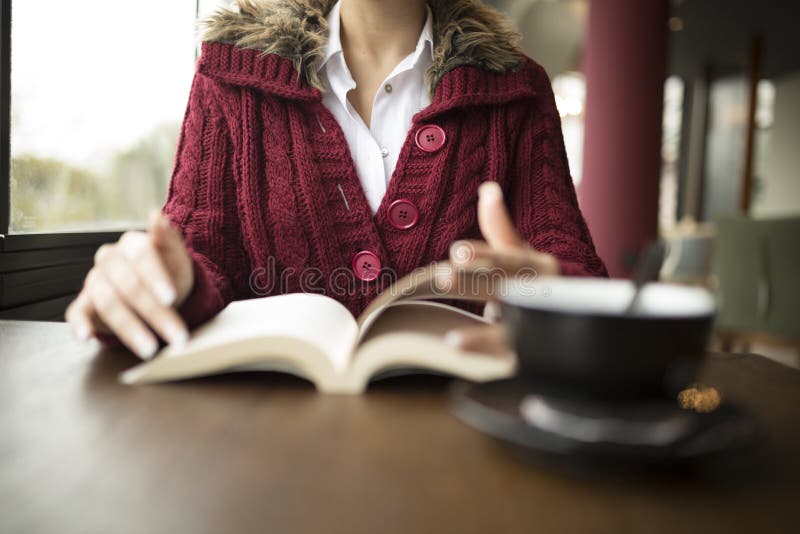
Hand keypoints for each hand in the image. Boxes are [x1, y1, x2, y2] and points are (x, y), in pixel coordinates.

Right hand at [66, 212, 194, 358]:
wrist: (163, 292)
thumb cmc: (172, 273)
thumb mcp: (178, 257)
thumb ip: (168, 239)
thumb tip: (156, 215)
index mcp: (133, 244)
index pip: (142, 257)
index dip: (156, 278)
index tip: (171, 298)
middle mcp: (109, 259)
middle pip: (128, 285)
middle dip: (154, 313)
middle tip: (175, 336)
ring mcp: (95, 281)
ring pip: (108, 303)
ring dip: (129, 328)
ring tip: (150, 349)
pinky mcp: (85, 303)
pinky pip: (76, 313)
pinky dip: (78, 325)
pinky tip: (84, 337)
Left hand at [443, 181, 559, 352]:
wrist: (582, 320)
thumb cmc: (537, 281)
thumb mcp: (522, 254)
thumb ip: (500, 227)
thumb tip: (487, 188)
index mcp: (539, 268)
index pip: (508, 259)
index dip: (484, 255)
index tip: (457, 250)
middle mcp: (543, 297)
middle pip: (506, 290)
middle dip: (475, 284)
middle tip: (442, 278)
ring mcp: (542, 328)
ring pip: (514, 331)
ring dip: (484, 336)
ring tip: (453, 339)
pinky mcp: (536, 356)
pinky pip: (514, 361)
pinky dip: (493, 363)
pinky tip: (467, 360)